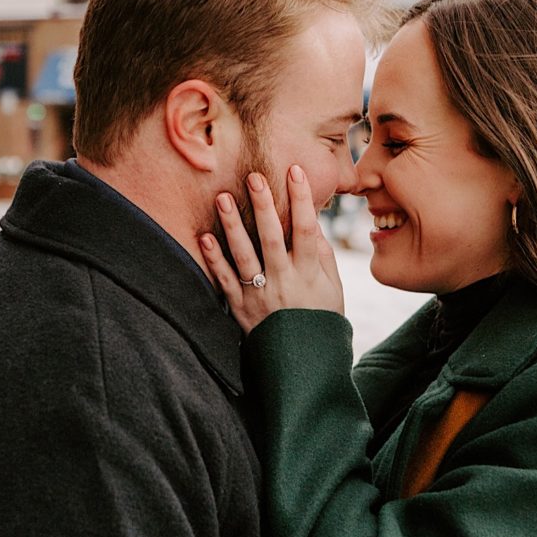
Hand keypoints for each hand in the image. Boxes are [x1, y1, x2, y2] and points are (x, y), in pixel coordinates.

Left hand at [200, 166, 344, 334]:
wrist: (302, 365)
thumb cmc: (319, 320)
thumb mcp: (333, 289)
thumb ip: (323, 256)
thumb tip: (313, 222)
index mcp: (310, 274)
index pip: (307, 230)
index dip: (302, 199)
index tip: (295, 171)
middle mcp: (284, 282)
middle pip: (273, 238)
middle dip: (263, 205)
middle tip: (254, 176)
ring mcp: (260, 296)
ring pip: (244, 256)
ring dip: (232, 225)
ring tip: (222, 197)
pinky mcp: (241, 308)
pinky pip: (225, 281)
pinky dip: (213, 260)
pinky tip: (204, 238)